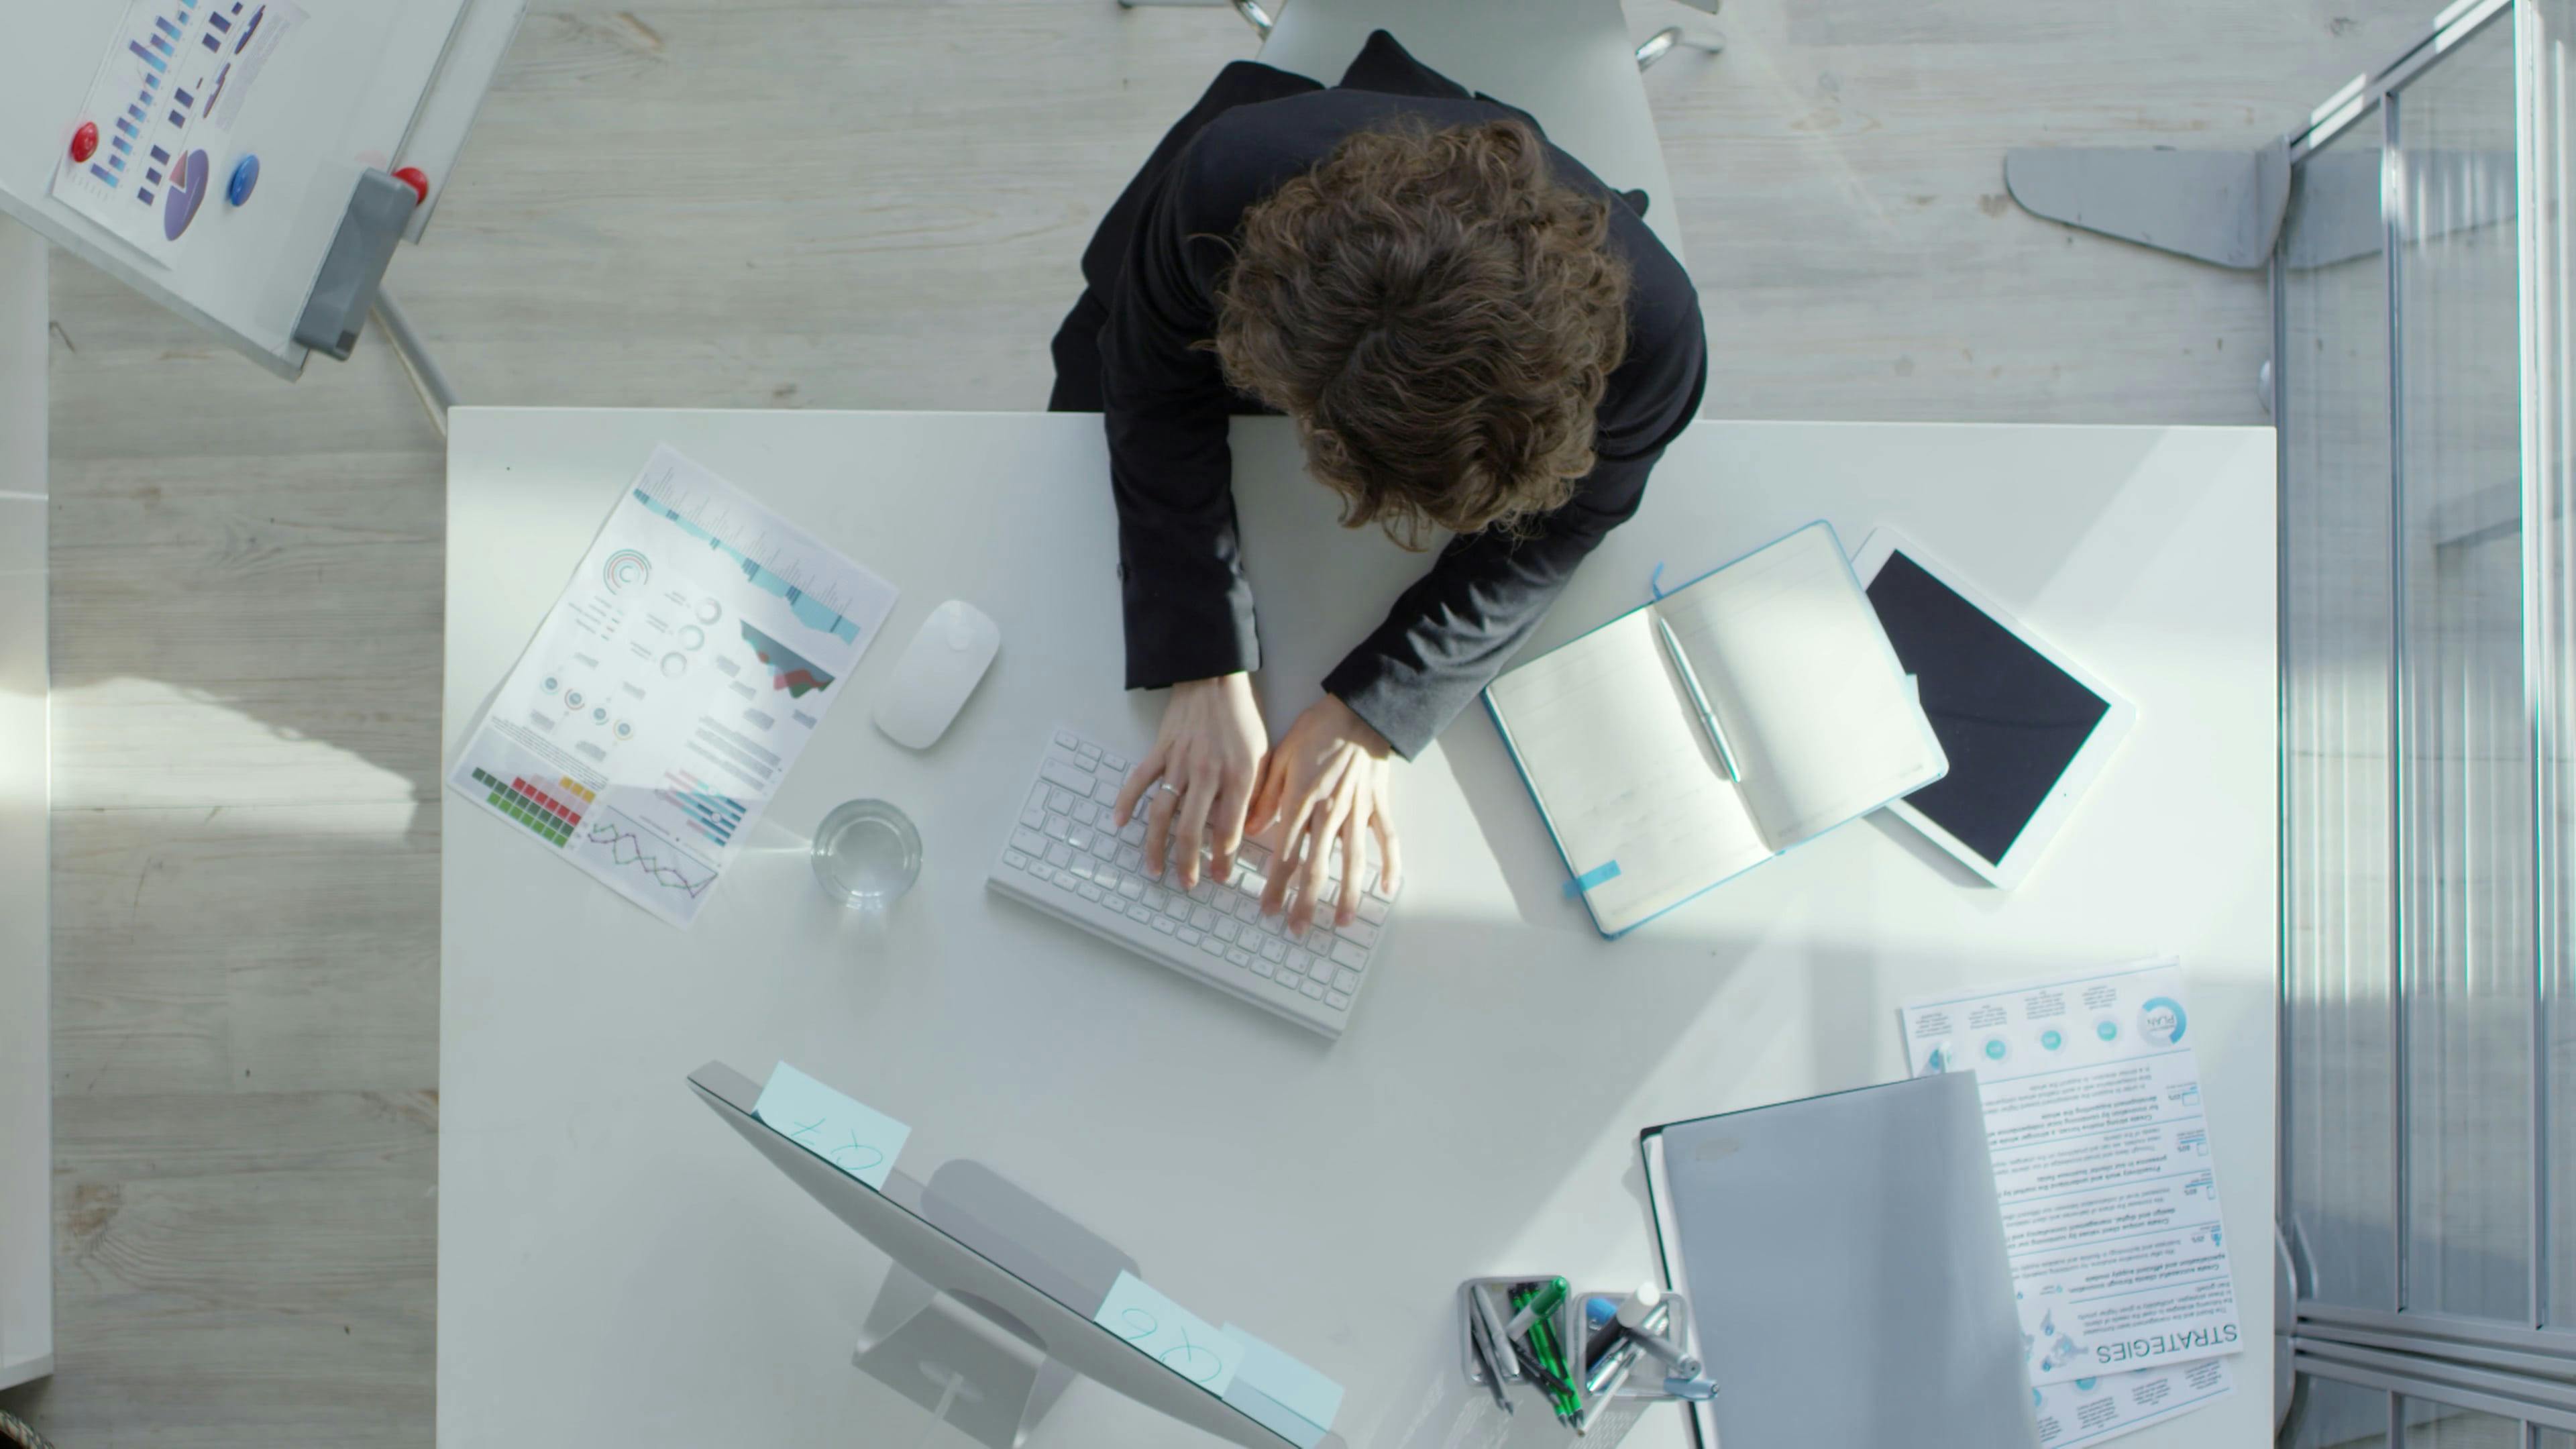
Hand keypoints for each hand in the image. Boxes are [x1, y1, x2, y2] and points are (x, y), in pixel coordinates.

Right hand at [1114, 673, 1266, 889]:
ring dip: (1156, 845)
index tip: (1221, 877)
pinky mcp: (1160, 752)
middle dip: (1187, 863)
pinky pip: (1139, 781)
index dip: (1223, 858)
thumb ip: (1260, 794)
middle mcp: (1207, 774)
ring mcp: (1179, 763)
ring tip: (1155, 869)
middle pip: (1191, 829)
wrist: (1215, 679)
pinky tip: (1120, 823)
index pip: (1229, 828)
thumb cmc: (1242, 718)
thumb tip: (1255, 829)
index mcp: (1238, 776)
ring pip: (1163, 813)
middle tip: (1188, 883)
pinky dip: (1127, 802)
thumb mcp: (1264, 755)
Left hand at [1248, 695, 1402, 935]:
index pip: (1286, 853)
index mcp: (1302, 801)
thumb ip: (1265, 796)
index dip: (1277, 885)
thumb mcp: (1281, 757)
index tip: (1268, 908)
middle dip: (1307, 901)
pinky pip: (1387, 839)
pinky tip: (1388, 888)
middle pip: (1317, 865)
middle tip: (1299, 928)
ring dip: (1348, 894)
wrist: (1357, 711)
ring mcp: (1358, 811)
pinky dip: (1391, 864)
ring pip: (1353, 861)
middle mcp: (1330, 812)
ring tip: (1343, 921)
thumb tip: (1247, 829)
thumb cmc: (1317, 730)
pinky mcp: (1379, 805)